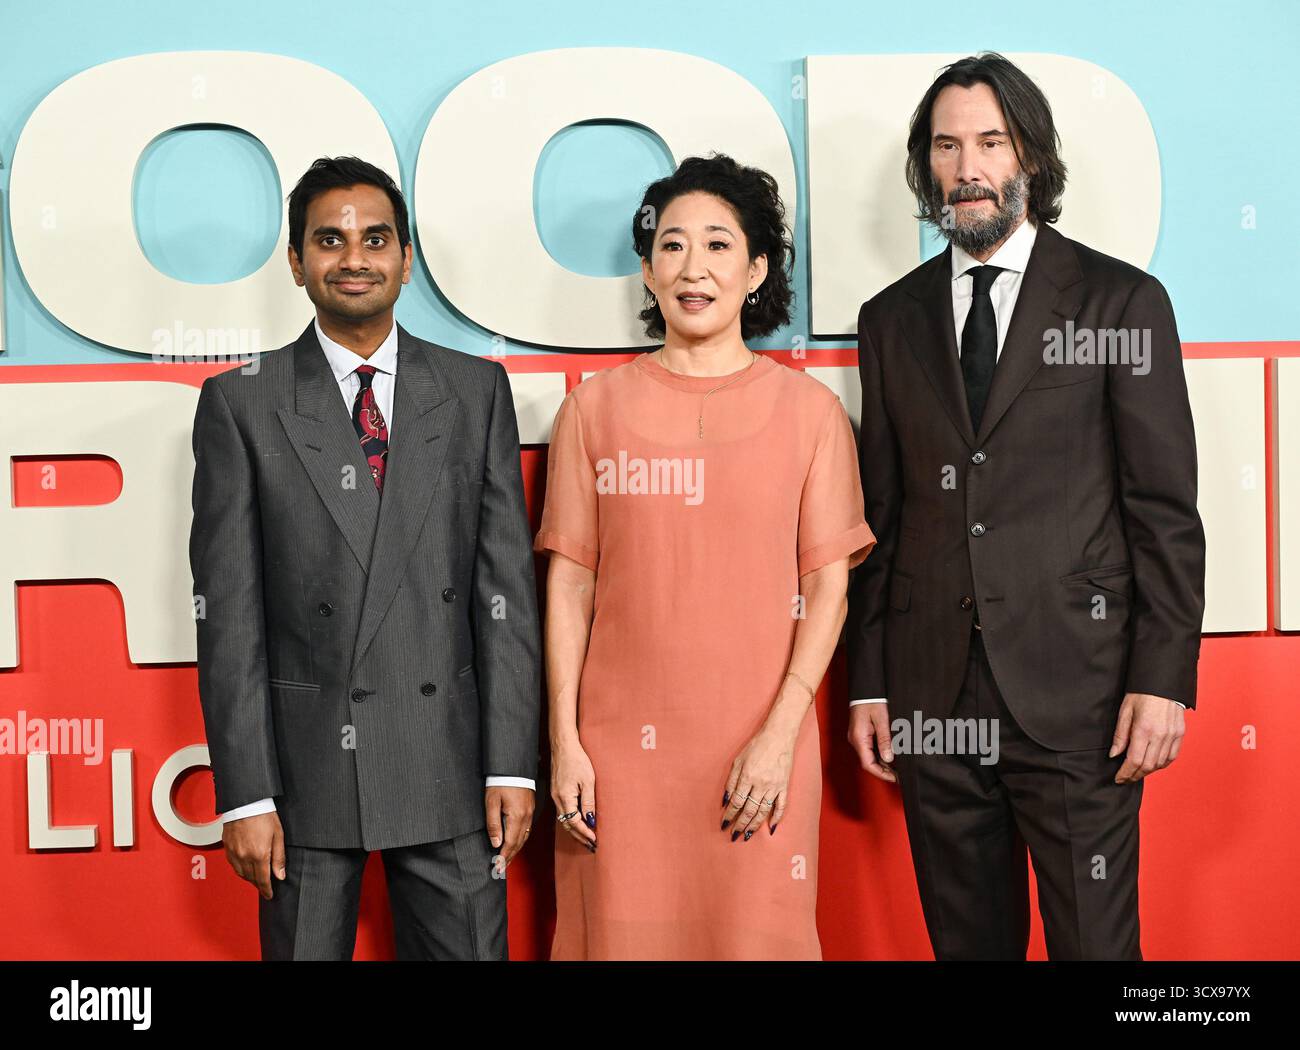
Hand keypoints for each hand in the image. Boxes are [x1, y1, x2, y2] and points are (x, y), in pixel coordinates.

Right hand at [223, 810, 284, 899]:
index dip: (267, 890)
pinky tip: (246, 866)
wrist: (246, 802)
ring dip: (250, 878)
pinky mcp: (227, 847)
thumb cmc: (264, 815)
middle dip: (259, 884)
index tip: (270, 895)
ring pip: (241, 874)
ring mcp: (234, 853)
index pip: (262, 880)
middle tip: (266, 886)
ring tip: (257, 877)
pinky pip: (233, 865)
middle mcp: (244, 856)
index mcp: (259, 854)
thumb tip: (280, 875)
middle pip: (251, 879)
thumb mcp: (278, 835)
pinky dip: (240, 869)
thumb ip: (279, 857)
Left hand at [485, 786, 534, 866]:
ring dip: (515, 851)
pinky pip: (527, 830)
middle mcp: (526, 817)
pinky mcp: (530, 809)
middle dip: (509, 857)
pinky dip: (520, 841)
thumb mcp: (491, 802)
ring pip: (524, 838)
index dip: (503, 857)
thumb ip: (493, 824)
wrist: (513, 767)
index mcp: (516, 816)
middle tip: (500, 870)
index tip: (497, 868)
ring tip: (507, 861)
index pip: (510, 843)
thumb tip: (496, 843)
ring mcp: (530, 813)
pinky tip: (515, 844)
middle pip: (518, 843)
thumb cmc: (500, 782)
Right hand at [550, 736, 596, 851]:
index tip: (595, 840)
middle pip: (567, 825)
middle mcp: (557, 800)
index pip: (574, 822)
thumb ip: (589, 801)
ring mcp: (556, 796)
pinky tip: (579, 824)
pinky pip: (563, 812)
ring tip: (587, 839)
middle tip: (592, 846)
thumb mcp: (588, 781)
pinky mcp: (557, 792)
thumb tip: (590, 820)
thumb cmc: (577, 760)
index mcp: (564, 798)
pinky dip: (571, 821)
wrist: (563, 746)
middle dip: (579, 837)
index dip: (585, 833)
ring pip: (564, 820)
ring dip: (575, 831)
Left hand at [722, 725, 795, 838]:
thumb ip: (731, 781)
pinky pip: (781, 806)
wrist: (779, 736)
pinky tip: (771, 828)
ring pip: (764, 811)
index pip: (736, 802)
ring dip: (755, 825)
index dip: (730, 814)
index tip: (724, 824)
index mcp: (747, 777)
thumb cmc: (756, 746)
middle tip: (734, 835)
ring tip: (747, 835)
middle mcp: (761, 784)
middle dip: (740, 824)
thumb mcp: (738, 760)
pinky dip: (777, 818)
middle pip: (749, 810)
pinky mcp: (784, 786)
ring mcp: (774, 787)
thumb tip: (725, 800)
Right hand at [848, 703, 896, 783]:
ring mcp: (858, 737)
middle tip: (900, 774)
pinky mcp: (862, 734)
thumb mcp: (882, 720)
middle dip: (884, 770)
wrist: (865, 688)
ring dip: (884, 763)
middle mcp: (856, 740)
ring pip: (871, 756)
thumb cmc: (872, 700)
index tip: (895, 778)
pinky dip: (881, 754)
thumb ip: (885, 740)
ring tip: (899, 766)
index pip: (868, 764)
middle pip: (869, 762)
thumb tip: (888, 758)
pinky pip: (871, 748)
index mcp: (859, 738)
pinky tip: (892, 755)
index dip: (882, 773)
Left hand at [1110, 692, 1185, 782]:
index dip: (1125, 773)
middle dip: (1135, 775)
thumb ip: (1120, 735)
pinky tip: (1153, 764)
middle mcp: (1160, 735)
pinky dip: (1162, 764)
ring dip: (1147, 771)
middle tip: (1125, 778)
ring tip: (1136, 772)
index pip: (1134, 760)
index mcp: (1144, 729)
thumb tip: (1114, 754)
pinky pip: (1172, 756)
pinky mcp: (1180, 734)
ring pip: (1160, 764)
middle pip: (1147, 766)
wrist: (1163, 682)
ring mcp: (1172, 735)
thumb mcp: (1125, 711)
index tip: (1118, 778)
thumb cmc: (1141, 694)